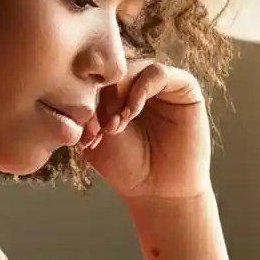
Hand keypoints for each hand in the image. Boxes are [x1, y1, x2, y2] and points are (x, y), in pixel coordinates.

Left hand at [77, 61, 211, 199]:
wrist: (159, 191)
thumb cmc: (126, 167)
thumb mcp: (95, 135)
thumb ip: (86, 107)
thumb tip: (75, 81)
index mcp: (119, 91)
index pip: (97, 74)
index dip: (85, 95)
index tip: (83, 129)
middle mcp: (141, 83)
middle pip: (113, 69)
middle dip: (101, 95)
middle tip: (99, 127)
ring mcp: (163, 84)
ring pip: (132, 68)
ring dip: (118, 94)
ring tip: (115, 125)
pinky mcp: (185, 87)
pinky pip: (157, 73)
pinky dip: (140, 90)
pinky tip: (131, 113)